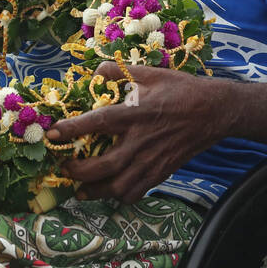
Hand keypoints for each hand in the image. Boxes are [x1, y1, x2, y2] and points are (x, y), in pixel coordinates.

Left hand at [45, 62, 230, 203]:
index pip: (97, 122)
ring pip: (117, 187)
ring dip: (94, 191)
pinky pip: (135, 193)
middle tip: (65, 167)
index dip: (71, 130)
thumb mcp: (150, 72)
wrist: (214, 112)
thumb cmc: (181, 89)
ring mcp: (151, 160)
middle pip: (103, 166)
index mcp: (136, 112)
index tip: (52, 135)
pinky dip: (118, 196)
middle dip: (78, 171)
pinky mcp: (161, 172)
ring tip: (80, 188)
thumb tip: (94, 72)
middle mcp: (141, 140)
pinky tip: (110, 189)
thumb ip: (119, 72)